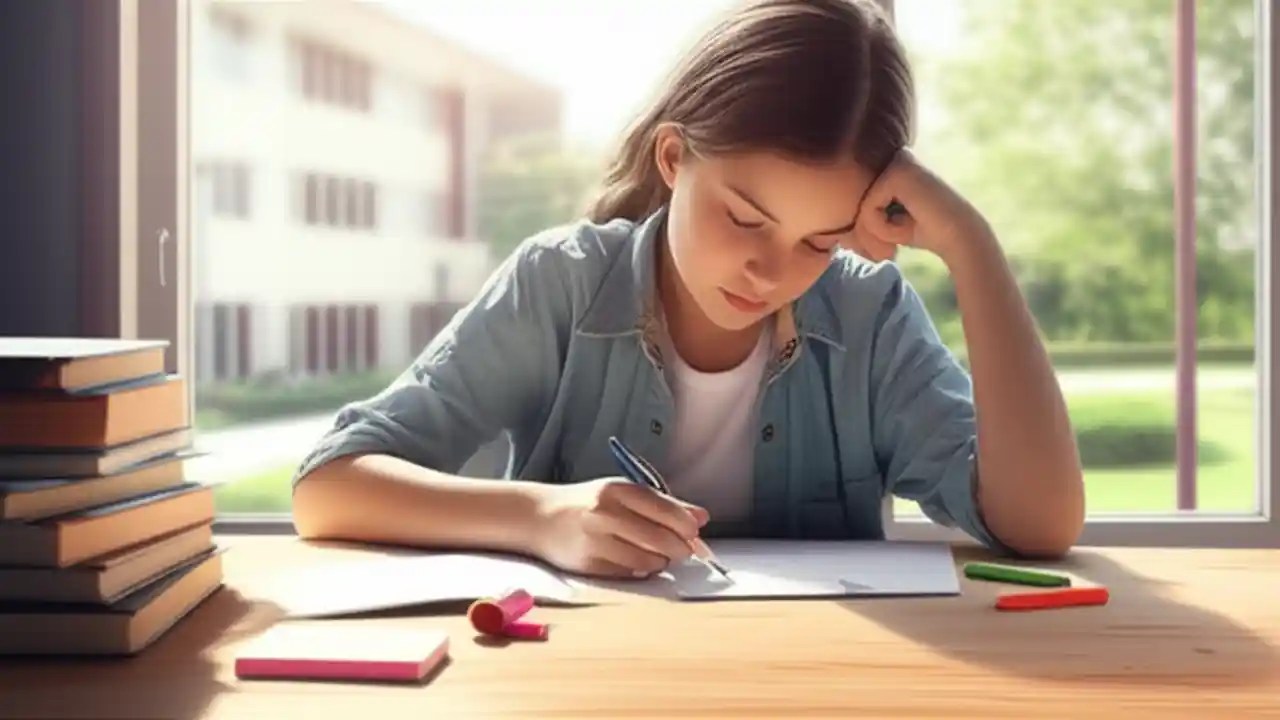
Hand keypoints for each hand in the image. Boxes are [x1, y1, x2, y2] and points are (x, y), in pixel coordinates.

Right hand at [529, 478, 709, 577]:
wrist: (540, 517)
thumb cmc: (587, 503)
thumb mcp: (622, 493)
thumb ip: (662, 504)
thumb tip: (701, 517)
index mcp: (617, 490)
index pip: (665, 510)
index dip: (686, 525)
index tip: (694, 532)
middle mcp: (606, 513)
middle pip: (661, 538)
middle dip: (680, 548)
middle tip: (683, 549)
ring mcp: (596, 540)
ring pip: (648, 560)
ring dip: (661, 561)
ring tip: (657, 554)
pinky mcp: (589, 564)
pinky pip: (630, 572)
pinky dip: (641, 569)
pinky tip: (635, 559)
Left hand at [848, 148, 993, 265]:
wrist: (959, 236)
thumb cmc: (925, 231)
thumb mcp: (885, 222)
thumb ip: (860, 217)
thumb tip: (830, 229)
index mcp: (892, 164)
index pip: (858, 199)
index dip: (868, 226)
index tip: (890, 239)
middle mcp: (895, 156)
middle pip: (855, 201)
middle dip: (870, 231)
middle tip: (898, 238)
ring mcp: (896, 161)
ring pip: (859, 206)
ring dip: (878, 230)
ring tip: (908, 225)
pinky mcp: (896, 172)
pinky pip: (868, 209)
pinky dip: (884, 227)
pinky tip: (910, 221)